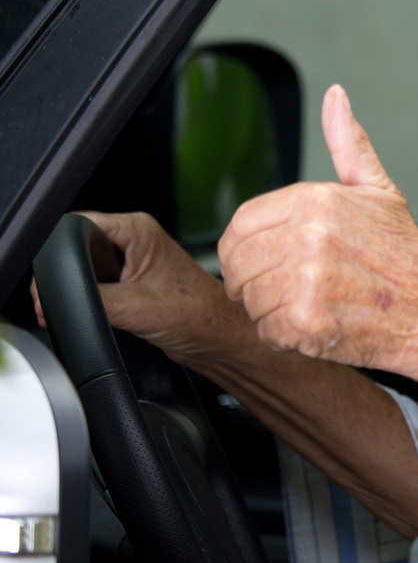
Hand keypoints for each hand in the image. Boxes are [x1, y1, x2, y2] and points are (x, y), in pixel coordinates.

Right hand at [32, 210, 250, 369]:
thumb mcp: (134, 308)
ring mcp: (132, 259)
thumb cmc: (197, 315)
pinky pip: (95, 282)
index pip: (80, 224)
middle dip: (66, 272)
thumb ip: (94, 297)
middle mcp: (135, 239)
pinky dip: (88, 297)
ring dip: (77, 287)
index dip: (62, 250)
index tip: (55, 277)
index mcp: (138, 230)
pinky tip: (93, 310)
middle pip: (78, 244)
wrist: (216, 337)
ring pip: (85, 265)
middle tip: (65, 298)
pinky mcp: (130, 280)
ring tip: (85, 306)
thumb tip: (62, 298)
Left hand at [217, 85, 417, 380]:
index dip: (248, 248)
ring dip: (271, 309)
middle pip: (237, 265)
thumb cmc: (402, 254)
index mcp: (315, 200)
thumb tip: (336, 97)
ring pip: (249, 298)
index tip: (272, 260)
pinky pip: (264, 329)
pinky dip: (284, 336)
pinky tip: (316, 323)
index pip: (239, 226)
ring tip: (312, 303)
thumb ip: (347, 142)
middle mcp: (307, 237)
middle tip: (292, 287)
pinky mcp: (303, 321)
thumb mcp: (376, 189)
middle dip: (256, 281)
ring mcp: (304, 281)